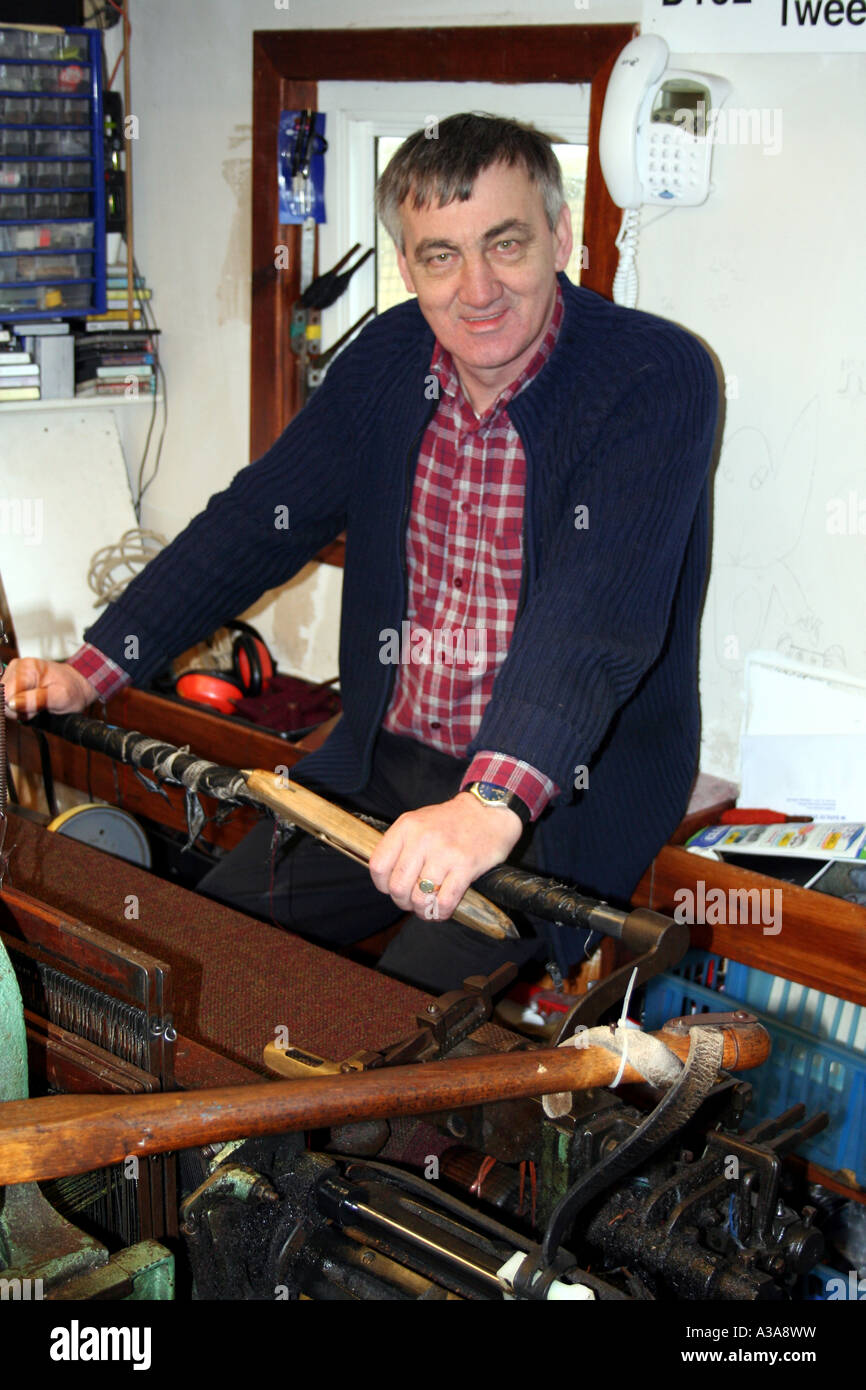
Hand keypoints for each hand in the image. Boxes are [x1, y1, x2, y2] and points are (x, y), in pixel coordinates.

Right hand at [1, 658, 97, 719]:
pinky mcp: (13, 680)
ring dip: (20, 708)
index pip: (6, 695)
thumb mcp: (59, 698)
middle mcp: (17, 667)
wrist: (78, 684)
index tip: (34, 710)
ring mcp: (14, 673)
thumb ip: (35, 701)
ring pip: (5, 701)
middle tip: (38, 707)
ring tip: (37, 704)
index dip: (18, 709)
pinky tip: (31, 701)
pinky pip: (8, 700)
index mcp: (27, 668)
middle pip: (3, 699)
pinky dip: (19, 705)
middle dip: (19, 709)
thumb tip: (11, 704)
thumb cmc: (72, 690)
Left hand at [368, 792, 522, 921]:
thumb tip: (387, 880)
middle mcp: (423, 838)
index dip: (382, 885)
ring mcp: (444, 852)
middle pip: (398, 886)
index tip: (392, 888)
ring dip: (422, 909)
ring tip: (427, 906)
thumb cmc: (451, 821)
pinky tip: (442, 910)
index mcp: (407, 826)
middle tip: (412, 901)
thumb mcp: (419, 821)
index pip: (378, 866)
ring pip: (420, 897)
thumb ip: (401, 845)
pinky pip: (445, 901)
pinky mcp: (466, 866)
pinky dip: (440, 912)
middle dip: (403, 901)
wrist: (488, 811)